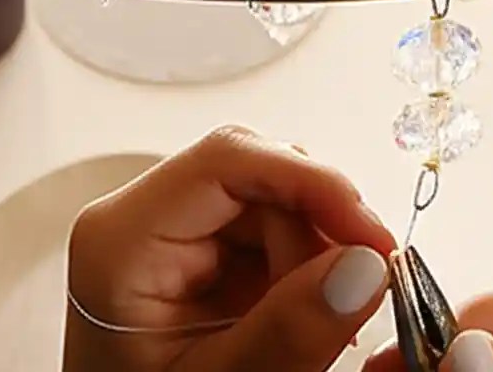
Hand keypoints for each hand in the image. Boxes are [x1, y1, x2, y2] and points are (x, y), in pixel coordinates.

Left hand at [64, 127, 395, 371]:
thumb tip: (363, 267)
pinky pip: (279, 232)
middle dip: (319, 230)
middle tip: (354, 293)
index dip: (310, 182)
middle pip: (261, 177)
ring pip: (280, 202)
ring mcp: (179, 234)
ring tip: (318, 324)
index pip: (227, 161)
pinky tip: (308, 317)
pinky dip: (310, 271)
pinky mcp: (208, 254)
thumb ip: (287, 332)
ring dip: (318, 255)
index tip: (369, 236)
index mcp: (123, 241)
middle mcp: (146, 221)